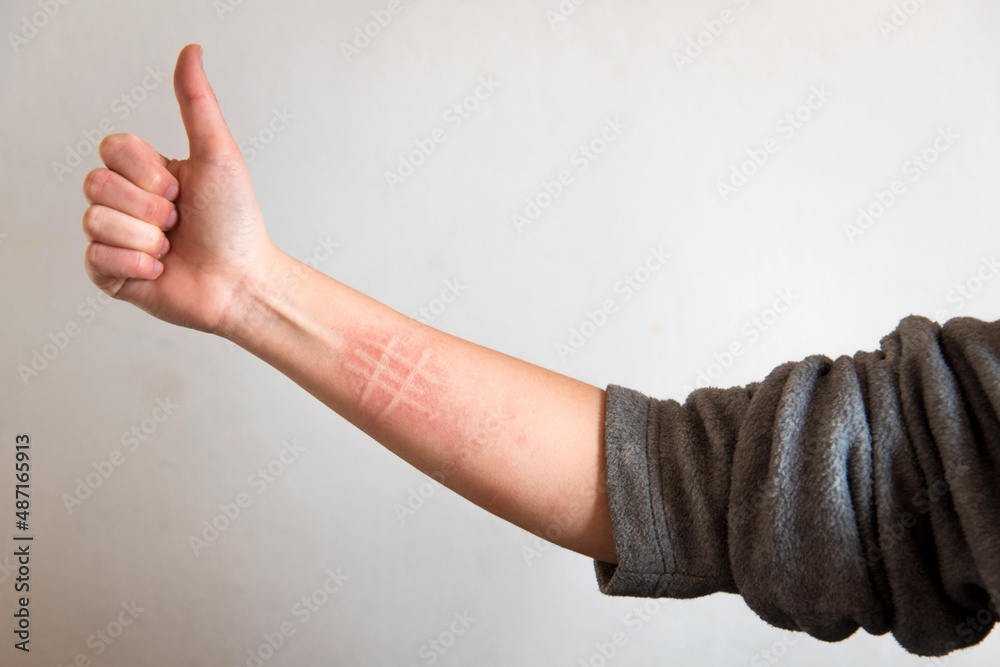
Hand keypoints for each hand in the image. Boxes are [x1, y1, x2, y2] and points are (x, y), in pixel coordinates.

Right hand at [82, 44, 278, 335]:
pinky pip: (96, 258)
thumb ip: (197, 104)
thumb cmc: (236, 223)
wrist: (241, 282)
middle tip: (178, 222)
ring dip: (144, 238)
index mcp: (147, 173)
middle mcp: (128, 203)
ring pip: (95, 220)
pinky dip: (135, 265)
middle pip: (96, 184)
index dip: (145, 171)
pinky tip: (160, 270)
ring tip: (172, 248)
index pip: (111, 149)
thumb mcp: (218, 155)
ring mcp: (116, 239)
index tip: (180, 189)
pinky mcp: (111, 274)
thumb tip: (191, 52)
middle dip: (147, 207)